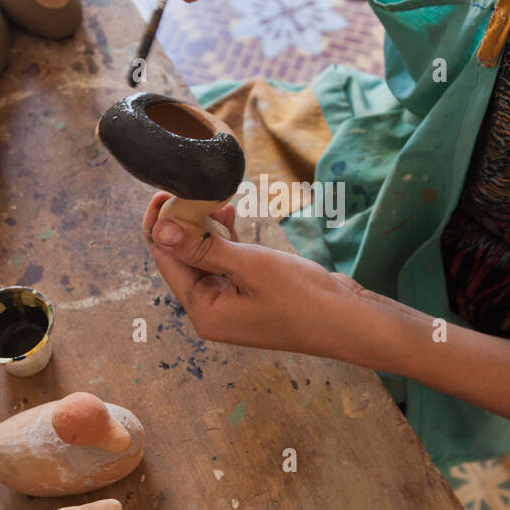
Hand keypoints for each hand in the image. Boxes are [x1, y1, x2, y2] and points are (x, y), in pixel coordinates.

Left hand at [143, 192, 399, 362]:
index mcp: (203, 311)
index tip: (166, 191)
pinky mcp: (247, 296)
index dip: (162, 225)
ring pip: (204, 259)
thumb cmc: (302, 297)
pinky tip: (230, 216)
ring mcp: (229, 305)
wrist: (347, 320)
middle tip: (191, 188)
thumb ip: (204, 247)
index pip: (167, 261)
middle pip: (182, 260)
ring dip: (206, 229)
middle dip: (184, 224)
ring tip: (213, 198)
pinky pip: (225, 264)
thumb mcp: (250, 266)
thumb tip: (161, 231)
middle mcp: (211, 312)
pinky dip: (225, 241)